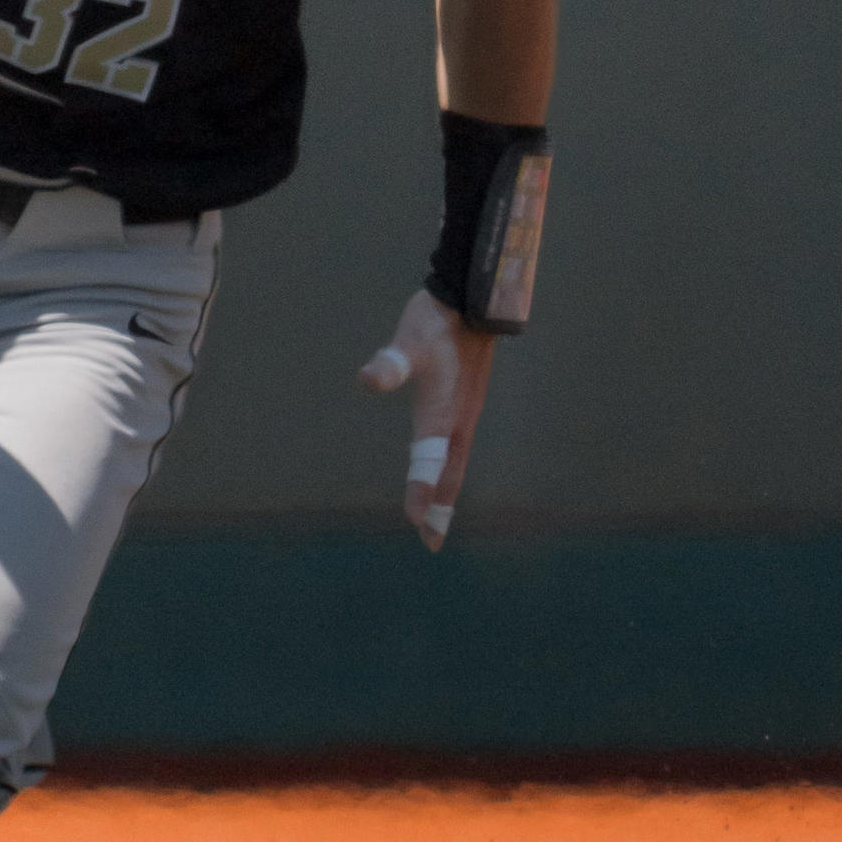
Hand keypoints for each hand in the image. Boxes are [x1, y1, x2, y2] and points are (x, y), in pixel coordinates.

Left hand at [357, 290, 498, 552]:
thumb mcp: (409, 341)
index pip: (430, 459)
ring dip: (445, 490)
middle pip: (449, 472)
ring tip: (436, 517)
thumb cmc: (437, 322)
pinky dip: (449, 469)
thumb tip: (368, 379)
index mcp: (444, 411)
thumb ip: (391, 364)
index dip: (422, 490)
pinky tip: (441, 468)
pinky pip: (457, 448)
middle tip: (431, 542)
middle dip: (438, 506)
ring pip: (456, 462)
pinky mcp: (466, 403)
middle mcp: (458, 419)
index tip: (414, 522)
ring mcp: (465, 412)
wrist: (472, 299)